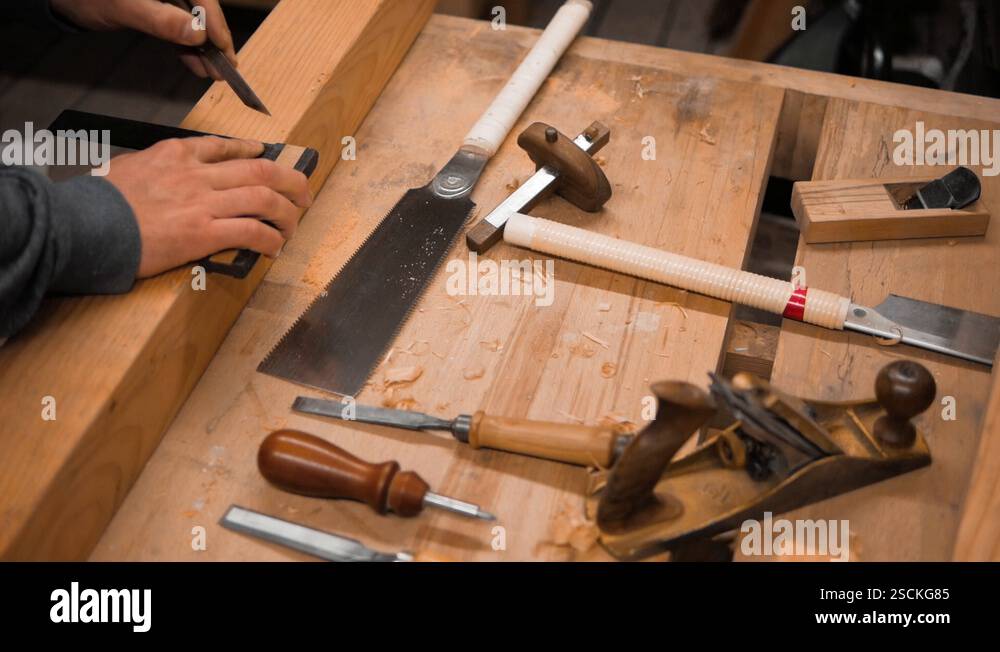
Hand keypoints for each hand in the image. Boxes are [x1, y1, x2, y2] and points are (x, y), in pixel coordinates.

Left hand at [50, 0, 236, 78]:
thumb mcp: (125, 7)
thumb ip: (161, 20)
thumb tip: (200, 34)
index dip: (216, 21)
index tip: (224, 47)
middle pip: (203, 7)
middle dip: (214, 37)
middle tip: (227, 67)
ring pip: (194, 19)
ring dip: (204, 46)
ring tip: (214, 72)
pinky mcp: (158, 5)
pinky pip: (180, 25)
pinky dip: (188, 45)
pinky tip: (196, 64)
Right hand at [105, 137, 312, 277]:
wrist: (84, 224)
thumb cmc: (99, 202)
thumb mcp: (127, 168)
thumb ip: (155, 169)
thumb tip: (164, 177)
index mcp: (177, 154)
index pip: (226, 147)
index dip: (255, 152)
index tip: (269, 155)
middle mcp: (196, 174)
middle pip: (261, 169)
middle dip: (292, 180)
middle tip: (304, 194)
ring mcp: (202, 203)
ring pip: (264, 198)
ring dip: (288, 213)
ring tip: (294, 225)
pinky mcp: (203, 233)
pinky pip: (251, 231)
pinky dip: (270, 239)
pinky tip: (275, 248)